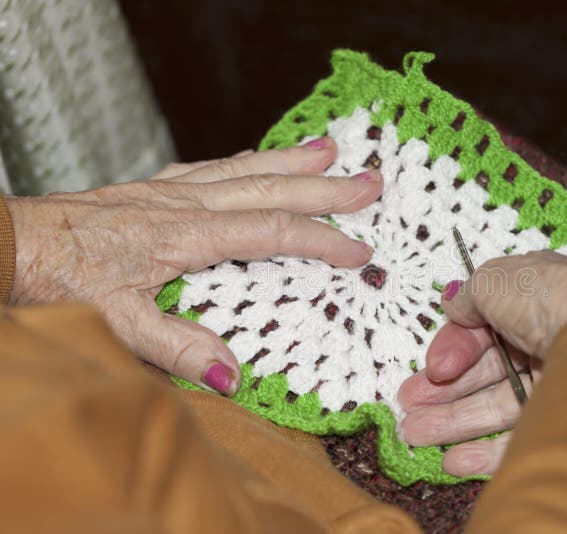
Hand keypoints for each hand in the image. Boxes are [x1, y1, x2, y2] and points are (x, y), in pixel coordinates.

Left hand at [6, 138, 382, 395]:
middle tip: (372, 182)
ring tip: (329, 148)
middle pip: (270, 190)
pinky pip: (211, 168)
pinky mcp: (150, 189)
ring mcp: (167, 192)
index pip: (271, 234)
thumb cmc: (59, 279)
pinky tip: (254, 159)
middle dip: (326, 186)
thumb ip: (176, 349)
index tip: (361, 253)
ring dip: (290, 160)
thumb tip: (232, 376)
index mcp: (186, 236)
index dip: (321, 242)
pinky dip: (244, 161)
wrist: (11, 245)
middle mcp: (184, 205)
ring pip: (244, 169)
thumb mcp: (115, 324)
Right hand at [398, 251, 566, 475]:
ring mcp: (563, 384)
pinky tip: (452, 460)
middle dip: (445, 390)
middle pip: (489, 371)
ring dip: (454, 421)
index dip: (455, 347)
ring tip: (414, 434)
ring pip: (499, 407)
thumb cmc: (545, 297)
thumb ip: (468, 295)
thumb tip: (452, 305)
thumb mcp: (494, 279)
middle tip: (408, 407)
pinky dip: (486, 452)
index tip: (432, 367)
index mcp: (540, 301)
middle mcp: (553, 341)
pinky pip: (524, 439)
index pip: (488, 327)